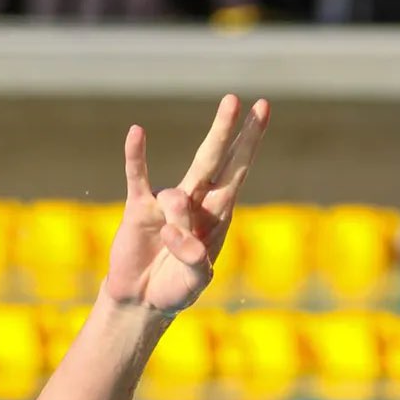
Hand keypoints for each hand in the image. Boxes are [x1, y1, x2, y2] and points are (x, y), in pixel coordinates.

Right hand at [103, 94, 269, 313]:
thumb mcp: (194, 281)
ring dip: (177, 220)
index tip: (262, 108)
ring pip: (177, 194)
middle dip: (225, 131)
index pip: (237, 171)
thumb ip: (194, 259)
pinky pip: (137, 177)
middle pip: (213, 159)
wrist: (142, 299)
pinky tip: (137, 133)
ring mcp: (166, 203)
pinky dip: (137, 156)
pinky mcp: (139, 209)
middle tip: (233, 100)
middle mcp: (196, 202)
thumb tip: (176, 231)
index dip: (249, 142)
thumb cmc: (176, 288)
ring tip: (169, 245)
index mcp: (219, 215)